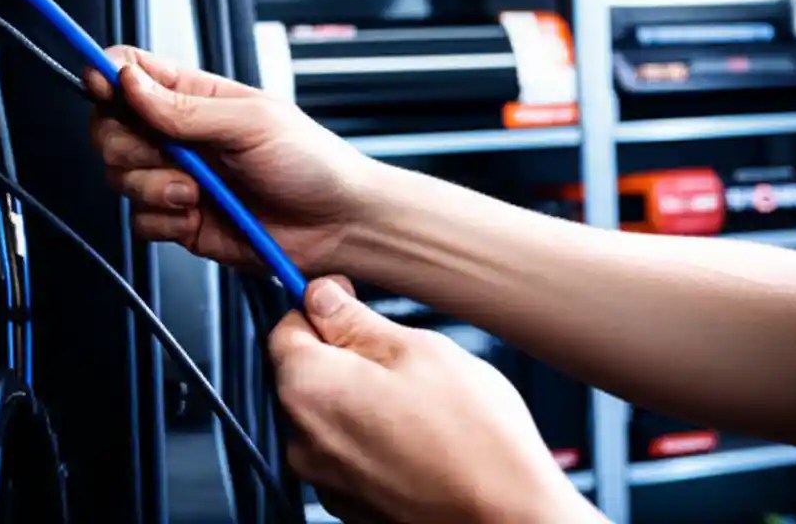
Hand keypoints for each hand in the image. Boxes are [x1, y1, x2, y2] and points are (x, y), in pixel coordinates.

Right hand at [86, 46, 375, 273]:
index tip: (104, 87)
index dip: (106, 75)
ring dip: (153, 187)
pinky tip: (198, 216)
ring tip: (198, 192)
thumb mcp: (251, 122)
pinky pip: (140, 220)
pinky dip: (164, 220)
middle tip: (168, 155)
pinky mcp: (178, 220)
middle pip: (109, 128)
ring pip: (119, 177)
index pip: (130, 71)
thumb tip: (130, 82)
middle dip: (127, 145)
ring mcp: (175, 179)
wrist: (336, 227)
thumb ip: (184, 108)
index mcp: (194, 97)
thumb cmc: (312, 163)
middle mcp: (178, 136)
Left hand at [270, 277, 605, 523]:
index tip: (347, 299)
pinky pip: (347, 452)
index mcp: (307, 389)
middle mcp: (301, 440)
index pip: (285, 327)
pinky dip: (371, 436)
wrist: (509, 519)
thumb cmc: (472, 440)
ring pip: (328, 413)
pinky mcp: (349, 503)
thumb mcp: (416, 350)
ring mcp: (324, 478)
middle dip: (343, 355)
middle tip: (400, 355)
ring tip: (419, 402)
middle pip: (304, 373)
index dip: (319, 306)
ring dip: (359, 397)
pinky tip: (417, 436)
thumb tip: (322, 295)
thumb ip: (354, 320)